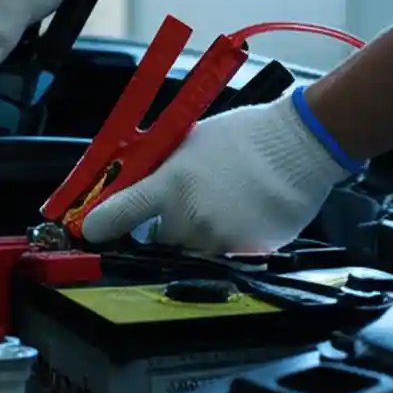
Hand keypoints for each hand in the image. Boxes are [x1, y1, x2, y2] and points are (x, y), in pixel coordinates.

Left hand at [79, 90, 360, 253]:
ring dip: (194, 237)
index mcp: (170, 184)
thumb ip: (159, 172)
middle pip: (157, 241)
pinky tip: (240, 215)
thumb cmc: (245, 136)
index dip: (100, 226)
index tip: (91, 231)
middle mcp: (188, 217)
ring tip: (219, 207)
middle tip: (183, 206)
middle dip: (162, 229)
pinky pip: (221, 256)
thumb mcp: (189, 143)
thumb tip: (132, 187)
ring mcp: (216, 239)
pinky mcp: (244, 253)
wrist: (300, 146)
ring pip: (189, 251)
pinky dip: (224, 242)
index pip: (118, 214)